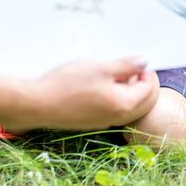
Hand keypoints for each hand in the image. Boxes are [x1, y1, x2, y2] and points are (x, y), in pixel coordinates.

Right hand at [8, 57, 158, 131]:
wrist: (37, 104)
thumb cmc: (68, 84)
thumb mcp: (101, 68)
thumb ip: (126, 66)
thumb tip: (143, 64)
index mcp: (124, 105)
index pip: (148, 89)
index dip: (145, 73)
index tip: (136, 62)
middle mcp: (116, 118)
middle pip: (141, 102)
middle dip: (140, 84)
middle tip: (129, 67)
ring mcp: (103, 123)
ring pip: (126, 107)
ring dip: (126, 91)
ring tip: (112, 74)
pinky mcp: (90, 123)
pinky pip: (111, 110)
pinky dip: (113, 98)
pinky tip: (99, 85)